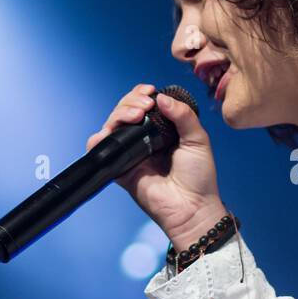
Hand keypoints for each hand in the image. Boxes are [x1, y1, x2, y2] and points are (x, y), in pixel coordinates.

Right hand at [87, 84, 228, 247]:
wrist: (192, 207)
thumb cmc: (199, 177)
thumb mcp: (198, 139)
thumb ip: (182, 115)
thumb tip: (161, 97)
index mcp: (162, 131)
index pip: (144, 105)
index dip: (142, 95)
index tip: (150, 92)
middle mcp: (144, 139)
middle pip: (125, 111)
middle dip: (131, 101)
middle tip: (146, 105)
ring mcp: (130, 153)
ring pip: (112, 125)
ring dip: (119, 113)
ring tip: (136, 115)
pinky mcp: (119, 168)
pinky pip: (100, 149)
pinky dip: (98, 138)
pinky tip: (110, 131)